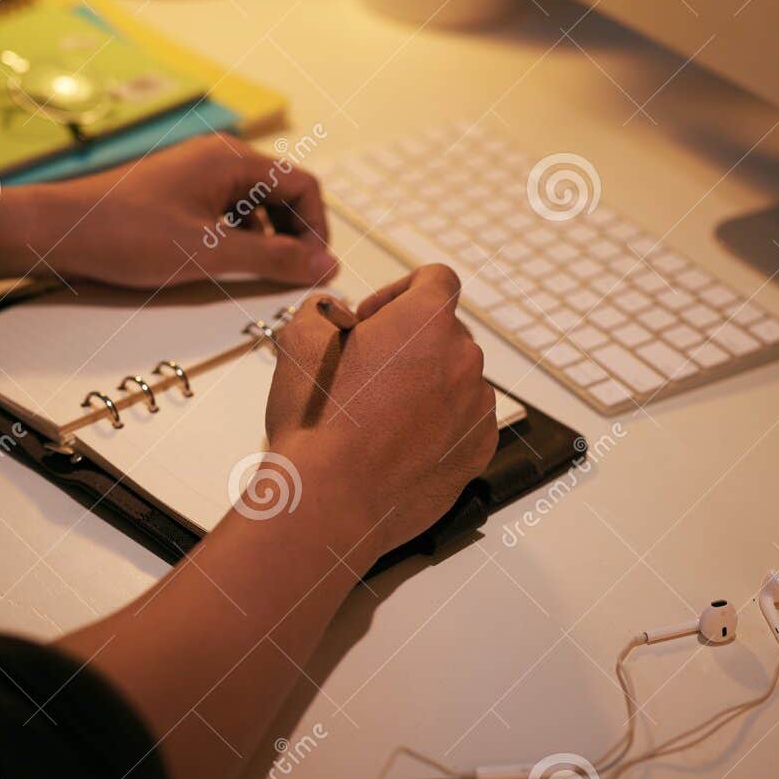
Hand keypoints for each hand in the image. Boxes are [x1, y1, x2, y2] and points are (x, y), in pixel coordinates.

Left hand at [27, 133, 338, 288]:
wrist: (58, 231)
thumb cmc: (128, 234)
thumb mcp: (211, 253)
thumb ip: (274, 260)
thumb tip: (326, 265)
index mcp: (232, 159)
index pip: (302, 185)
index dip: (317, 228)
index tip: (316, 268)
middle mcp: (218, 159)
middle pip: (281, 193)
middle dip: (294, 234)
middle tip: (292, 276)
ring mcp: (196, 174)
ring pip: (253, 206)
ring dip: (265, 240)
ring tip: (253, 274)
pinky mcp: (177, 193)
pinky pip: (225, 212)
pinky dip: (235, 238)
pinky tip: (220, 264)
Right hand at [260, 265, 497, 566]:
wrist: (333, 499)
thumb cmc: (318, 423)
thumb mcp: (300, 342)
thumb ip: (322, 310)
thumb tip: (332, 314)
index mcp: (426, 320)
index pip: (436, 278)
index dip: (400, 292)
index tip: (373, 319)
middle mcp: (463, 358)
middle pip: (446, 332)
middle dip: (410, 344)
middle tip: (368, 371)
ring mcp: (476, 407)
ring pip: (456, 380)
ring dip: (426, 385)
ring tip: (381, 414)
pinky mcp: (478, 449)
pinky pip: (465, 422)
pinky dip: (439, 425)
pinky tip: (399, 442)